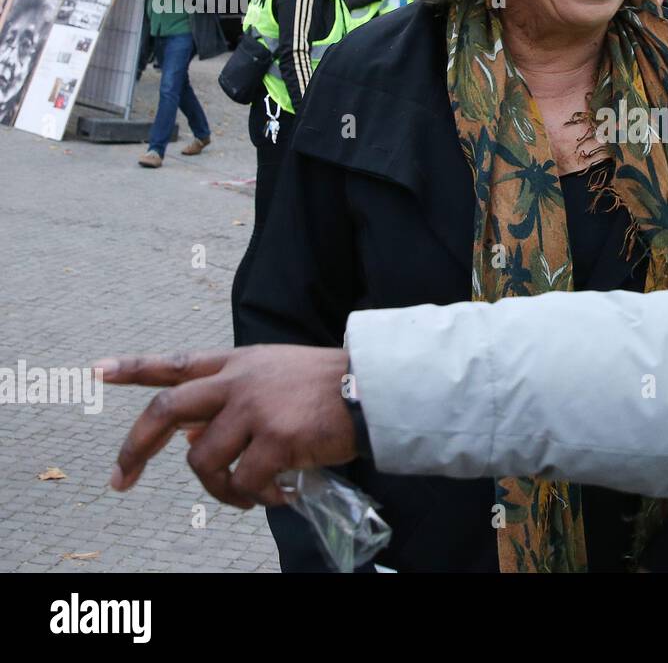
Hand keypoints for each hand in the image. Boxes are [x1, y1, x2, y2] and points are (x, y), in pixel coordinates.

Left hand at [97, 346, 355, 508]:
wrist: (377, 388)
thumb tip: (190, 439)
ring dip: (220, 490)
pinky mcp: (276, 438)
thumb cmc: (333, 385)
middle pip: (167, 410)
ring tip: (247, 496)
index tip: (98, 370)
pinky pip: (246, 482)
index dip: (135, 368)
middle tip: (121, 479)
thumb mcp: (278, 377)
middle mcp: (240, 381)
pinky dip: (257, 498)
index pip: (177, 363)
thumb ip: (234, 399)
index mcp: (240, 362)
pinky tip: (279, 496)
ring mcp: (256, 408)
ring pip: (204, 461)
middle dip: (134, 447)